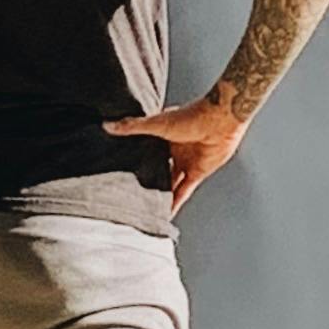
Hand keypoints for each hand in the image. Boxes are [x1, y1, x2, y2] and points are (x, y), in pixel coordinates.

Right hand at [108, 93, 245, 206]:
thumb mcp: (156, 123)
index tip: (120, 168)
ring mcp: (186, 162)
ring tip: (145, 207)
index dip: (134, 158)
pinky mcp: (197, 173)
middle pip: (157, 168)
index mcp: (163, 135)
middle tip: (130, 192)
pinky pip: (184, 191)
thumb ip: (132, 127)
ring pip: (170, 182)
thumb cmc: (192, 116)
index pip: (146, 149)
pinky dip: (176, 202)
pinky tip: (167, 212)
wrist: (221, 120)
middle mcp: (175, 149)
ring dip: (160, 193)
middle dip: (147, 179)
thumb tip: (107, 125)